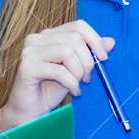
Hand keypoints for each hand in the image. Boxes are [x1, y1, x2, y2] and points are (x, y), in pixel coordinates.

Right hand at [0, 21, 114, 129]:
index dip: (95, 40)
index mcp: (48, 35)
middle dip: (87, 60)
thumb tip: (111, 41)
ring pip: (67, 52)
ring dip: (78, 72)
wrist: (30, 112)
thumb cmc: (50, 90)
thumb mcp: (75, 70)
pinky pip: (59, 71)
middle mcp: (36, 39)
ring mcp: (29, 52)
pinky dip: (72, 83)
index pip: (78, 26)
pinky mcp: (26, 67)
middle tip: (87, 78)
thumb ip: (90, 54)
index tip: (104, 58)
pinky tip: (74, 91)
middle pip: (74, 38)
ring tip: (78, 84)